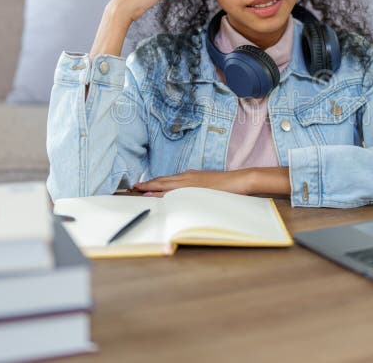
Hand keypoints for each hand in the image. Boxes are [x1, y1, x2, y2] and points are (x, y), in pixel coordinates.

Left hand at [132, 169, 254, 196]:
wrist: (238, 180)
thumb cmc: (227, 186)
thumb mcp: (208, 188)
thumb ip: (198, 190)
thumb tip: (191, 197)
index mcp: (190, 177)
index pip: (168, 180)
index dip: (155, 182)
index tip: (144, 185)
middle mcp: (187, 177)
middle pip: (163, 180)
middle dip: (148, 184)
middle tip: (134, 187)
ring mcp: (189, 181)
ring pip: (165, 184)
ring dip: (151, 187)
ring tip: (138, 190)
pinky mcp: (192, 187)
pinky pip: (172, 190)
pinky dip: (160, 192)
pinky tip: (153, 195)